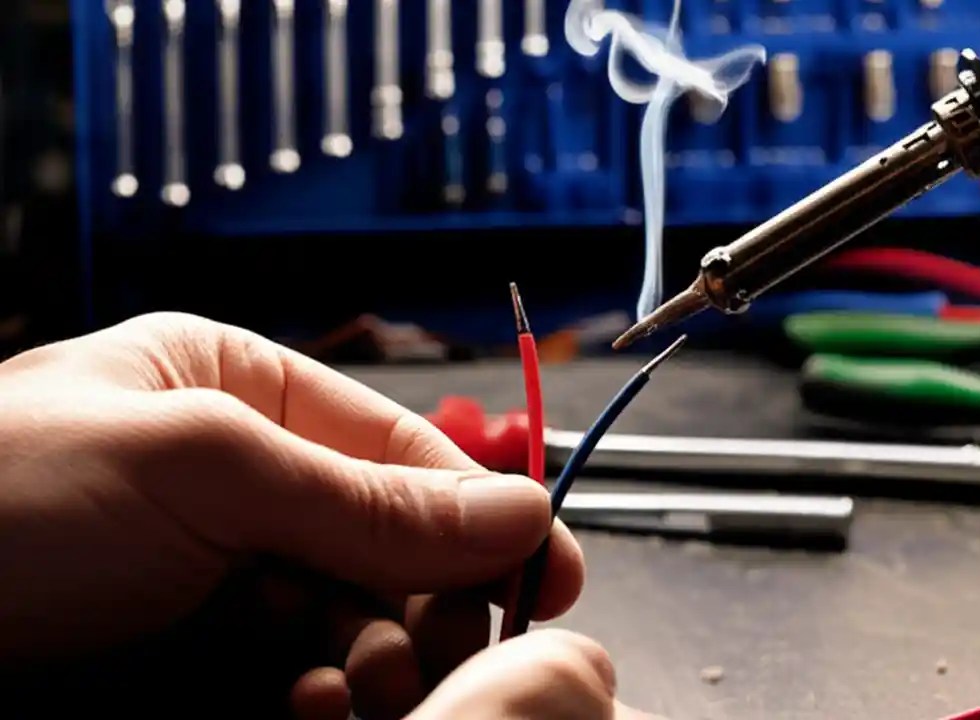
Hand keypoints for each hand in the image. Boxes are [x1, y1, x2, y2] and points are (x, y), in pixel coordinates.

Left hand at [0, 312, 635, 717]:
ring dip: (377, 657)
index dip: (481, 505)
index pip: (400, 446)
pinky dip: (325, 698)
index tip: (545, 570)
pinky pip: (301, 677)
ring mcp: (217, 576)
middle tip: (443, 649)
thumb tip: (512, 507)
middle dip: (427, 594)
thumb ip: (366, 495)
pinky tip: (306, 712)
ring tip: (357, 689)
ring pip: (355, 617)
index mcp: (237, 393)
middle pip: (390, 536)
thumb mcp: (197, 470)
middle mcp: (237, 480)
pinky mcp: (196, 662)